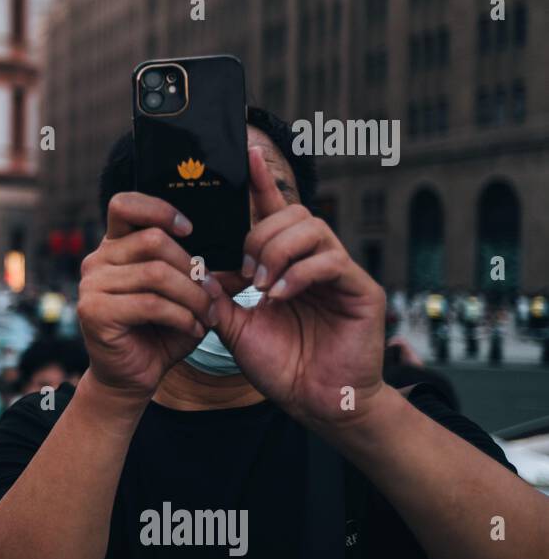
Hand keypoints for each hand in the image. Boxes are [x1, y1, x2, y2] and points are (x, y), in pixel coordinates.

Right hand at [77, 192, 217, 400]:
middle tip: (213, 293)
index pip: (125, 205)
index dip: (160, 209)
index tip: (190, 230)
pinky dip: (181, 316)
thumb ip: (205, 273)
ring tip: (208, 315)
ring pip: (156, 273)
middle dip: (192, 268)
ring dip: (192, 296)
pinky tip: (193, 329)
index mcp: (115, 247)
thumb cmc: (160, 332)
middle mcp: (97, 260)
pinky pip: (150, 303)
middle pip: (152, 240)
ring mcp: (91, 285)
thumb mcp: (185, 295)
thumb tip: (247, 253)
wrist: (132, 376)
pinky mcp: (95, 312)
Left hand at [211, 147, 386, 428]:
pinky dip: (298, 274)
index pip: (274, 213)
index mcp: (286, 265)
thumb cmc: (282, 366)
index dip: (262, 183)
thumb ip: (217, 296)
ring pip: (312, 228)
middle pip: (293, 214)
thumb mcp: (235, 328)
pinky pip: (331, 260)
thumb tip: (195, 267)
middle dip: (260, 236)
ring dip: (277, 252)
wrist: (315, 403)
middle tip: (245, 273)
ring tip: (261, 286)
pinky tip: (279, 296)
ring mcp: (341, 274)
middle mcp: (316, 262)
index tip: (246, 155)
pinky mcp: (362, 291)